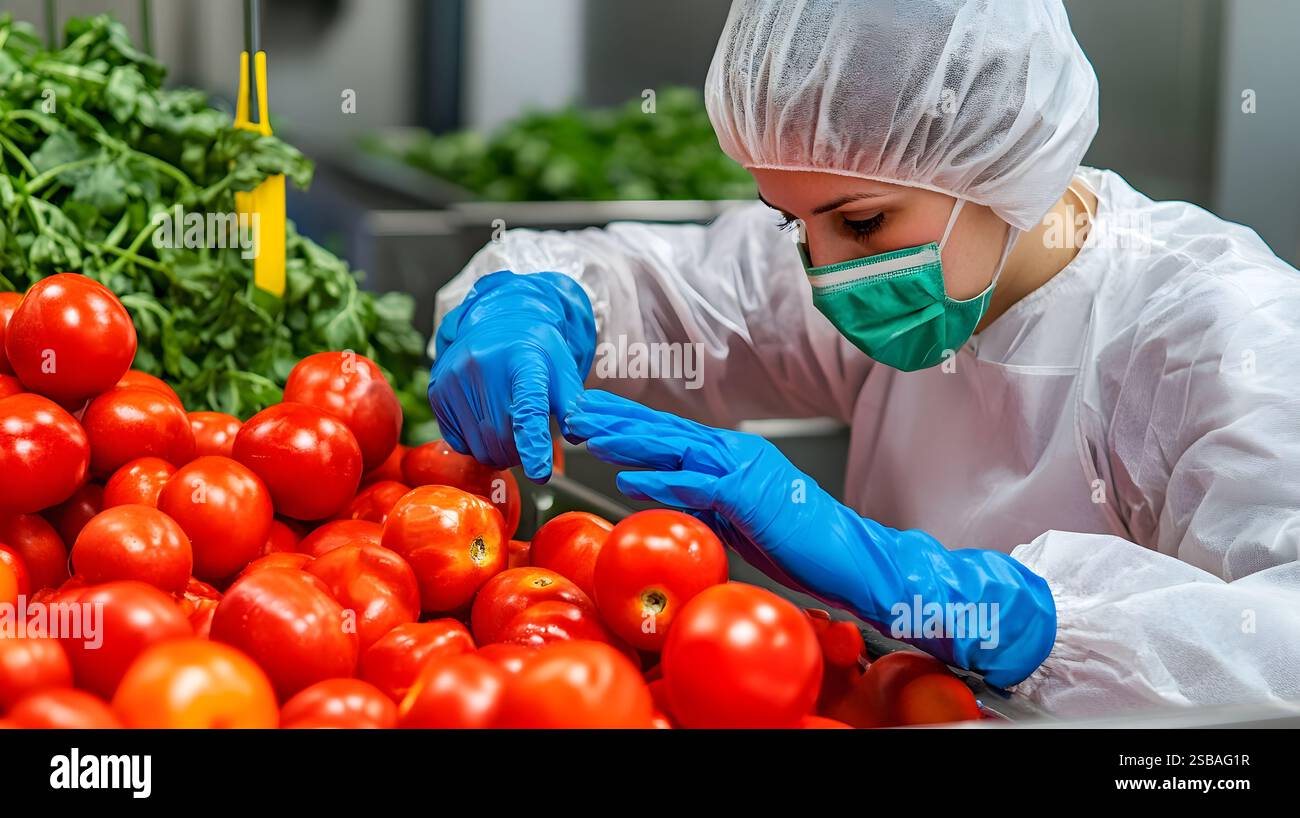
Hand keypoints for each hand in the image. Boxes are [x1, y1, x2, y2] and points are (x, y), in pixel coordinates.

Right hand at [430, 271, 594, 481]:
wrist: (496, 320)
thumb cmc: (535, 351)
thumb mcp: (562, 369)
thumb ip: (573, 405)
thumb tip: (580, 436)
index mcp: (522, 359)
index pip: (528, 409)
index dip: (534, 444)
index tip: (541, 473)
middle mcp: (483, 365)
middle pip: (501, 436)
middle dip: (519, 455)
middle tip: (529, 449)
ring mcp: (455, 379)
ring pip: (479, 445)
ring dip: (498, 454)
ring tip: (509, 434)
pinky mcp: (437, 392)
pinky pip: (458, 442)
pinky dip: (476, 446)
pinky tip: (485, 425)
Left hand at [565, 389, 1056, 686]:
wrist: (848, 558)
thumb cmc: (798, 542)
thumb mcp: (734, 518)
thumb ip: (697, 500)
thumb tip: (648, 489)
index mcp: (732, 456)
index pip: (670, 435)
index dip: (627, 421)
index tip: (589, 414)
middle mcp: (736, 453)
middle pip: (664, 431)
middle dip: (616, 417)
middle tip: (572, 406)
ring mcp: (744, 470)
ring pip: (674, 448)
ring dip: (626, 438)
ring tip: (586, 431)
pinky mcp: (750, 495)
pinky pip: (697, 485)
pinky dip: (660, 479)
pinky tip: (627, 476)